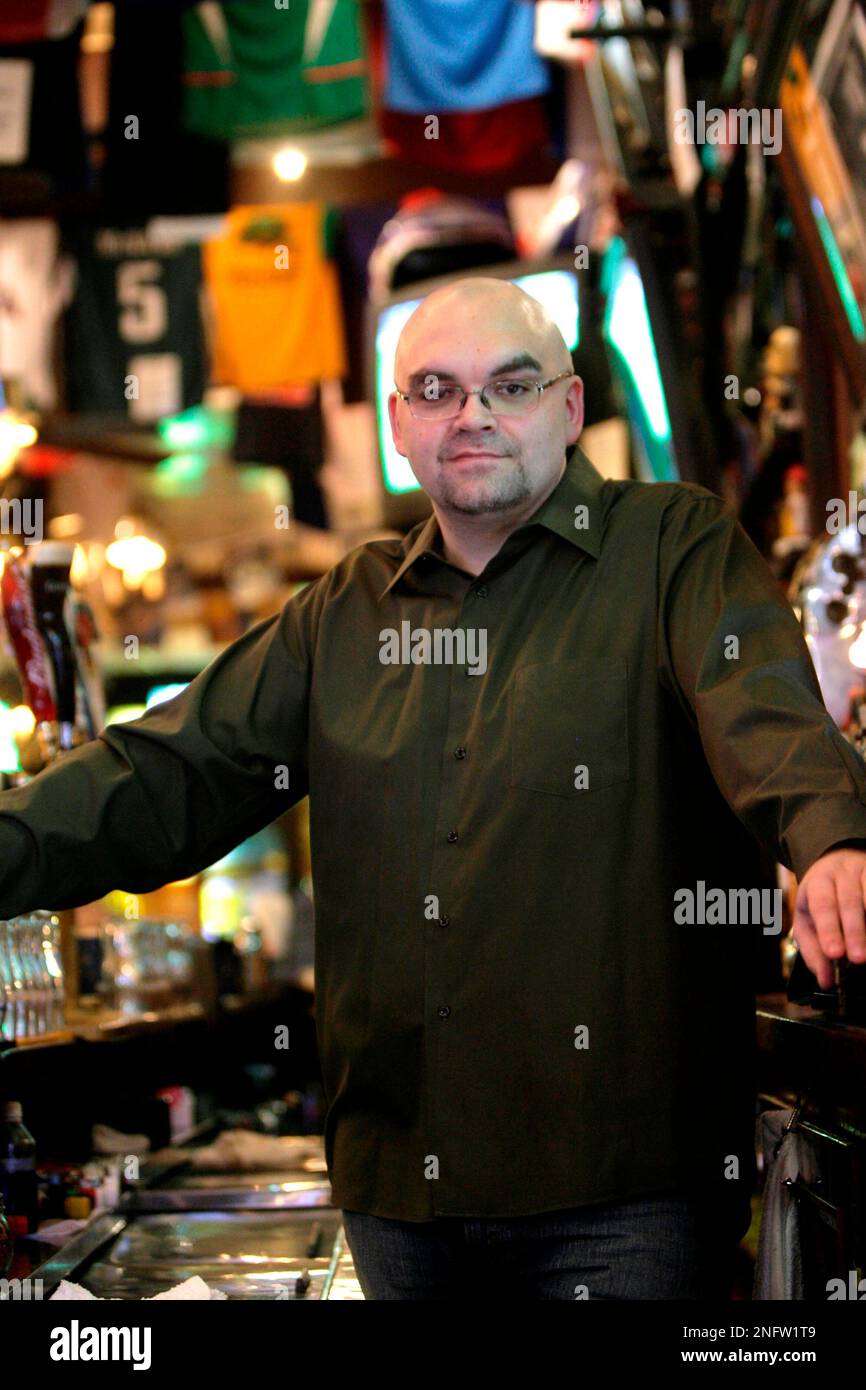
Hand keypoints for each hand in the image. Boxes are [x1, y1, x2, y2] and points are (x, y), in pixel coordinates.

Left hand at [794, 848, 865, 988]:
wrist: (840, 859)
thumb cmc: (823, 897)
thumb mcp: (808, 918)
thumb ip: (813, 949)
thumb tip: (826, 980)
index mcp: (819, 882)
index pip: (822, 904)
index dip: (828, 929)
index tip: (835, 953)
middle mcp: (843, 873)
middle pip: (849, 901)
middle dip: (854, 931)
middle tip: (858, 959)